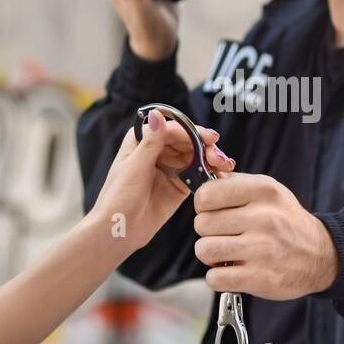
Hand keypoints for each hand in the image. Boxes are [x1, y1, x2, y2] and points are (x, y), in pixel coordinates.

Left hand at [89, 109, 231, 253]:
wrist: (118, 231)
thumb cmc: (118, 198)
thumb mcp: (134, 168)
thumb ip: (151, 143)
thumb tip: (156, 113)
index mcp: (141, 140)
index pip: (172, 129)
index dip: (192, 132)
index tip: (209, 138)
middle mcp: (157, 150)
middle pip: (188, 141)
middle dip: (206, 147)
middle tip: (219, 158)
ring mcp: (169, 167)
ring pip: (196, 156)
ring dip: (212, 159)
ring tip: (225, 166)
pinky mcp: (179, 185)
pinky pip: (198, 175)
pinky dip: (211, 174)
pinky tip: (223, 176)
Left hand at [193, 173, 339, 299]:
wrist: (322, 256)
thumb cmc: (285, 221)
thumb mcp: (268, 191)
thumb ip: (234, 182)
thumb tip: (204, 176)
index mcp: (263, 190)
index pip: (205, 195)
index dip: (204, 206)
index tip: (215, 211)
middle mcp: (264, 217)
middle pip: (201, 224)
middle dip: (208, 232)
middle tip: (227, 235)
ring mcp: (262, 249)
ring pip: (203, 250)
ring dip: (211, 255)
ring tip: (229, 253)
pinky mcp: (260, 278)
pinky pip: (214, 278)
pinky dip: (218, 277)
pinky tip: (234, 270)